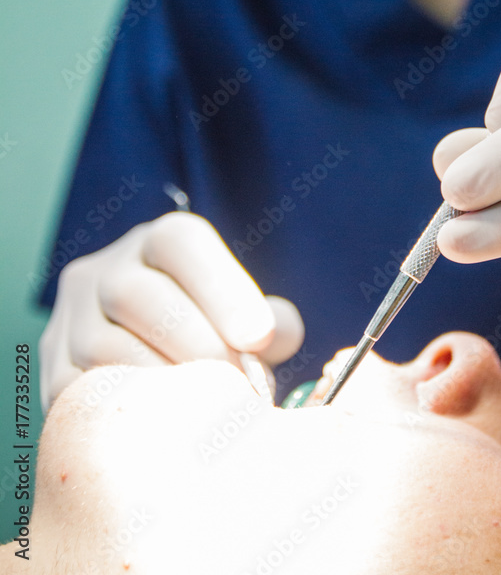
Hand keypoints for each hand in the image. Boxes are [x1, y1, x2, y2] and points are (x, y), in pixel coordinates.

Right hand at [39, 212, 304, 410]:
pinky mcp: (53, 371)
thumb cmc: (215, 333)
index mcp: (158, 242)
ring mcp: (71, 319)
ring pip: (104, 348)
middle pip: (138, 295)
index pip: (181, 243)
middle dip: (195, 345)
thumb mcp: (246, 315)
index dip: (222, 287)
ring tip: (210, 413)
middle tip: (238, 386)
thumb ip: (270, 322)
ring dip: (162, 385)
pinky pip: (78, 394)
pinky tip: (166, 431)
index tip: (259, 337)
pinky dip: (125, 413)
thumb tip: (275, 336)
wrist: (150, 356)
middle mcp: (106, 269)